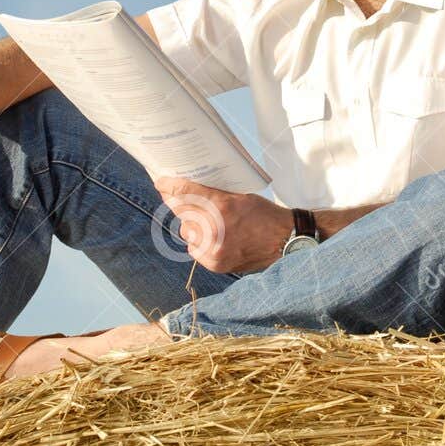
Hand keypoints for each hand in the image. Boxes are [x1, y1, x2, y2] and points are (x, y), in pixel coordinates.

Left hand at [151, 176, 289, 272]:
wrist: (284, 242)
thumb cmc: (264, 215)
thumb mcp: (240, 196)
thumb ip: (213, 195)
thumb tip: (186, 190)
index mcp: (222, 206)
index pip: (186, 193)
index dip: (170, 186)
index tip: (160, 181)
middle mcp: (215, 228)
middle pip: (182, 213)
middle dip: (178, 204)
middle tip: (175, 196)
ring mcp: (214, 248)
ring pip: (186, 231)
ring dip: (191, 224)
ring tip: (206, 221)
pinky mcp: (215, 263)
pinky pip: (194, 249)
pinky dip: (198, 242)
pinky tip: (210, 237)